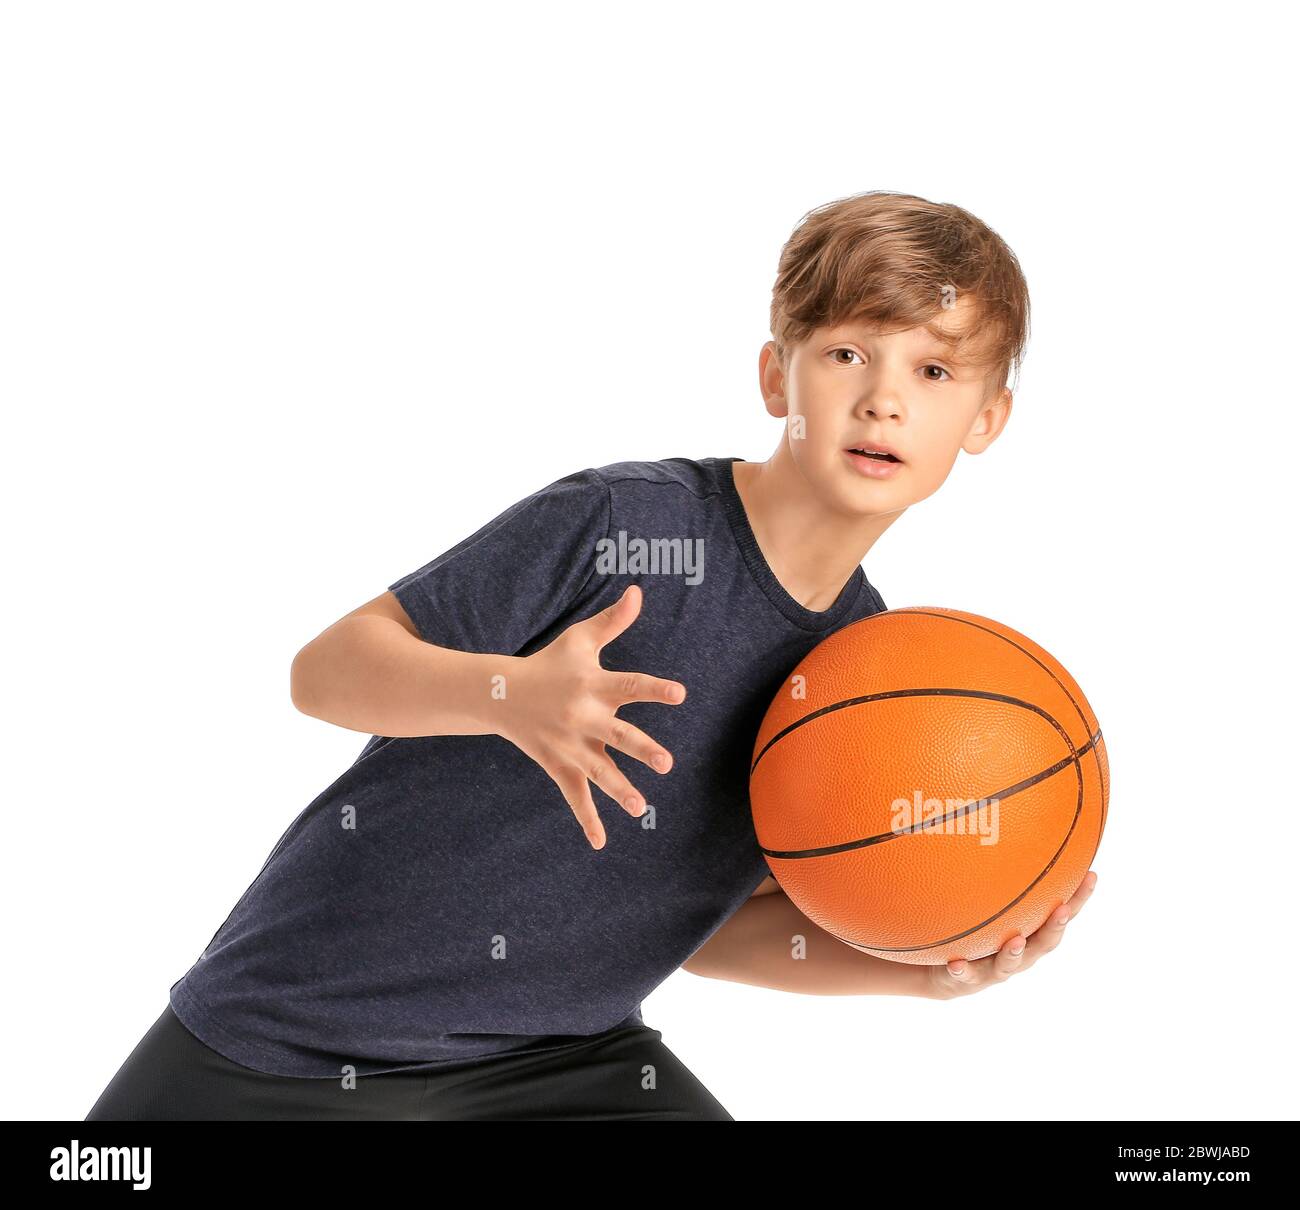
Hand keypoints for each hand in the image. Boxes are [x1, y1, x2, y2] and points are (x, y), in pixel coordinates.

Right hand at [497, 583, 685, 849]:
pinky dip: (587, 820)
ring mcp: (569, 745)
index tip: (680, 693)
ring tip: (641, 808)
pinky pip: (574, 796)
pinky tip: (601, 842)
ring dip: (618, 790)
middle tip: (666, 762)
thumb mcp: (579, 640)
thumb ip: (613, 621)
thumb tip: (638, 591)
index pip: (630, 686)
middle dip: (641, 749)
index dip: (655, 688)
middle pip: (617, 735)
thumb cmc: (551, 664)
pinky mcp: (557, 765)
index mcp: (594, 685)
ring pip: (597, 771)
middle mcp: (583, 717)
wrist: (500, 693)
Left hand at [926, 871, 1097, 999]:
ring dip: (1014, 953)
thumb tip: (1002, 825)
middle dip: (1055, 926)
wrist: (948, 974)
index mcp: (1031, 933)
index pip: (1061, 914)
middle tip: (1061, 910)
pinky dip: (962, 970)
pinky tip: (956, 963)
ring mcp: (995, 969)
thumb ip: (1001, 876)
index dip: (1079, 897)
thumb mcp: (990, 903)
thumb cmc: (977, 932)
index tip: (1091, 875)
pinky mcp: (968, 980)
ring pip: (1010, 964)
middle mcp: (1020, 952)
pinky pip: (965, 977)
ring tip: (1015, 940)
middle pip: (1045, 943)